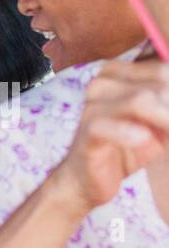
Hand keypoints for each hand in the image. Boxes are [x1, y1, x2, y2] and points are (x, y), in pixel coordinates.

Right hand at [51, 59, 168, 213]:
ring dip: (165, 120)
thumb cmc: (129, 147)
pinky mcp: (88, 130)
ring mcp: (92, 105)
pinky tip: (143, 141)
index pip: (164, 68)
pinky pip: (114, 126)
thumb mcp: (161, 121)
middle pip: (160, 81)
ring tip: (168, 137)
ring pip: (141, 100)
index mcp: (121, 73)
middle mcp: (103, 82)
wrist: (89, 179)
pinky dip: (134, 135)